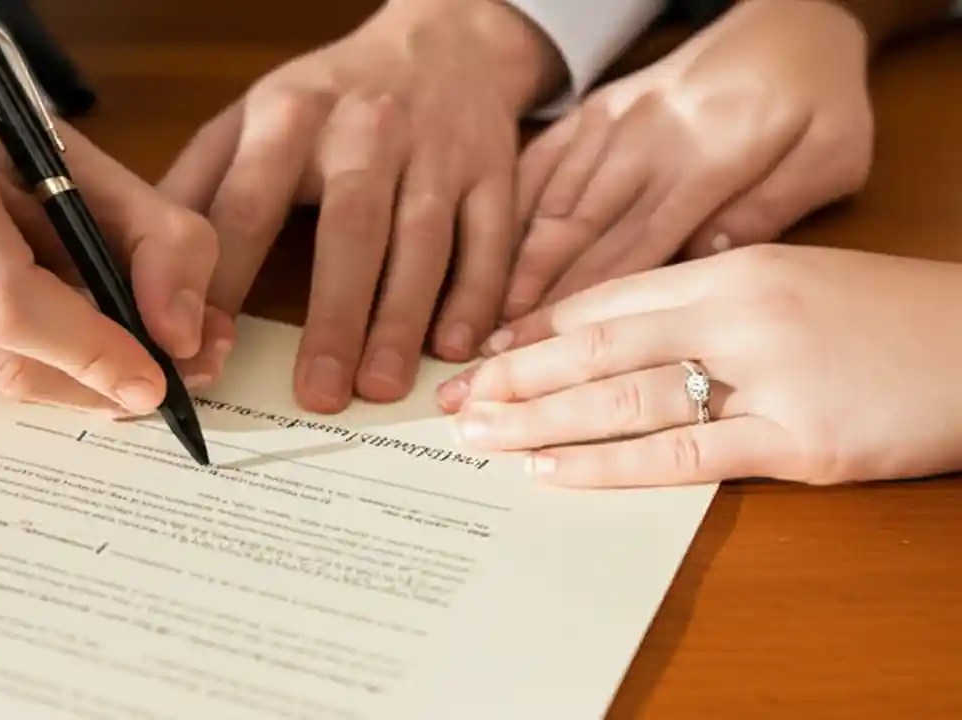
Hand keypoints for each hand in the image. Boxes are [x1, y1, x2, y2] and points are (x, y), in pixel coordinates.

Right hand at [0, 97, 234, 415]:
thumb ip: (167, 245)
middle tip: (158, 385)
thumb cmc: (17, 159)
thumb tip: (181, 340)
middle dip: (87, 380)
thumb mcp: (105, 174)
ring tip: (124, 365)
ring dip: (64, 387)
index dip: (87, 350)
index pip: (6, 299)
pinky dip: (28, 381)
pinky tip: (68, 358)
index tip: (156, 380)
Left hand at [159, 0, 567, 412]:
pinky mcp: (493, 170)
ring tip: (381, 386)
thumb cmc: (334, 93)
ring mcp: (438, 150)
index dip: (226, 279)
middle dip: (334, 316)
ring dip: (402, 320)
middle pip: (350, 228)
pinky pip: (490, 239)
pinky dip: (476, 296)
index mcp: (290, 116)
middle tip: (318, 394)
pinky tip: (453, 347)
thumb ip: (199, 185)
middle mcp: (367, 129)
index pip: (249, 205)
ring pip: (423, 240)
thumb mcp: (253, 114)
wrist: (443, 39)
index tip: (206, 345)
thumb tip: (139, 264)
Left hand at [437, 245, 961, 487]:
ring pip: (623, 397)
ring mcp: (767, 375)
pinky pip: (682, 454)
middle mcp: (737, 312)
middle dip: (512, 375)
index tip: (478, 354)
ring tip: (479, 435)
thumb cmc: (880, 317)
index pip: (604, 298)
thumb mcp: (785, 283)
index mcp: (729, 270)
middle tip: (449, 401)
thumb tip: (614, 332)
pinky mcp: (798, 440)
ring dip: (540, 419)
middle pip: (595, 345)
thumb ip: (700, 303)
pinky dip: (608, 465)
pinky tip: (553, 472)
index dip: (531, 329)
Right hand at [504, 0, 873, 316]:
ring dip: (515, 253)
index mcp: (710, 155)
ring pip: (553, 194)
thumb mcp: (835, 153)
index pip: (637, 244)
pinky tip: (486, 235)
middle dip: (534, 287)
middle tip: (496, 337)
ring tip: (484, 303)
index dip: (589, 298)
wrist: (791, 17)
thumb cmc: (820, 96)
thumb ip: (774, 206)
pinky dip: (513, 199)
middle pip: (579, 226)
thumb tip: (705, 254)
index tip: (550, 341)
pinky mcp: (600, 106)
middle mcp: (650, 136)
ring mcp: (617, 117)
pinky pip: (545, 155)